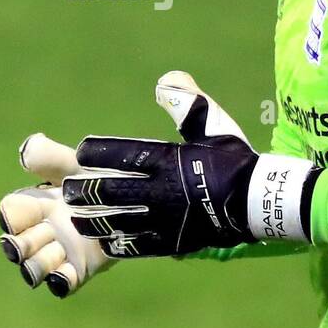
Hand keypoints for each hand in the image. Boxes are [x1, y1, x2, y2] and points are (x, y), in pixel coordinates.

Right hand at [0, 133, 115, 297]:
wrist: (142, 196)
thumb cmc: (105, 176)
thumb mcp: (77, 164)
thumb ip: (51, 157)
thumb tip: (26, 152)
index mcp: (38, 204)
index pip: (11, 214)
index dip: (12, 216)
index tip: (19, 212)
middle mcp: (45, 230)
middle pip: (18, 245)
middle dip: (20, 244)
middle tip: (29, 240)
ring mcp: (62, 252)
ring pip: (36, 267)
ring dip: (37, 264)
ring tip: (48, 255)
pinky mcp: (82, 270)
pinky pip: (63, 283)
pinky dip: (59, 282)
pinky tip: (62, 275)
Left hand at [62, 71, 319, 256]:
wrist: (260, 199)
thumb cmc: (232, 157)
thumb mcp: (211, 123)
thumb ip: (186, 102)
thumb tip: (164, 81)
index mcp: (169, 159)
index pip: (125, 154)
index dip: (99, 153)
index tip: (81, 151)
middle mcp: (163, 190)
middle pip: (115, 191)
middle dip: (87, 191)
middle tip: (67, 191)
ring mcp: (168, 218)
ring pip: (122, 221)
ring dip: (96, 220)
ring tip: (77, 219)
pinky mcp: (176, 240)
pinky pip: (143, 246)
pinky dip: (122, 244)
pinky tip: (106, 242)